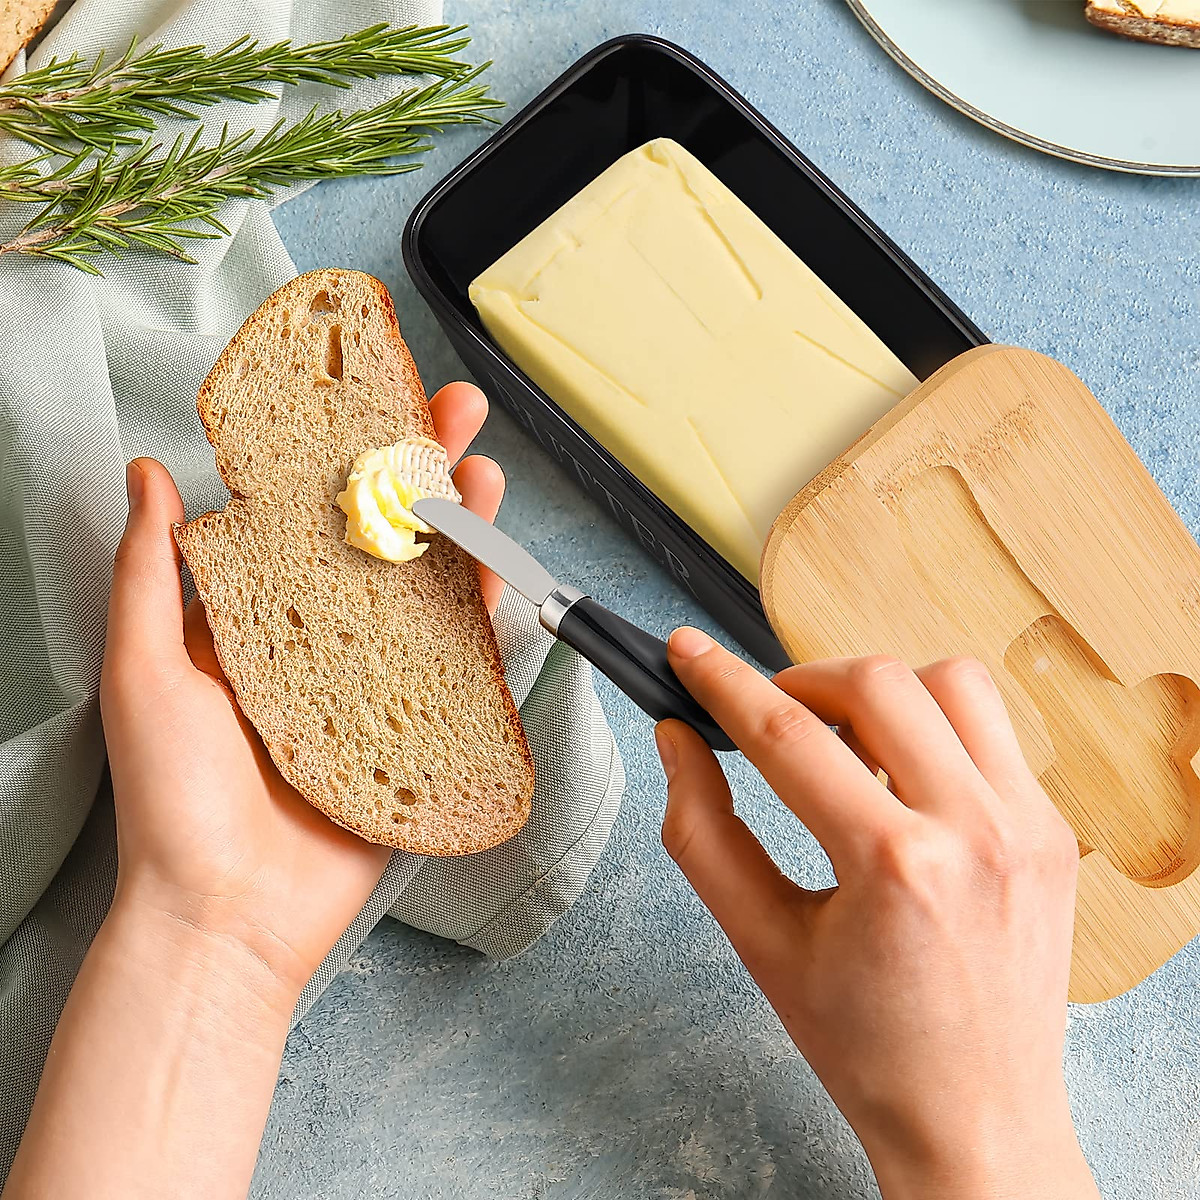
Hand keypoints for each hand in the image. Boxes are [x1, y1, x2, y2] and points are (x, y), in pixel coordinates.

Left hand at [100, 382, 505, 1002]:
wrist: (226, 916)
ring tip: (483, 473)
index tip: (368, 399)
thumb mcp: (144, 671)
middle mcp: (317, 641)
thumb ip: (152, 573)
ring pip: (427, 587)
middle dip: (418, 471)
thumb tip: (148, 475)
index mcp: (252, 618)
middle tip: (454, 413)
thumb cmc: (171, 801)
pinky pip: (456, 660)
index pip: (305, 513)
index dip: (341, 453)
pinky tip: (498, 563)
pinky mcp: (415, 726)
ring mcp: (372, 682)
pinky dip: (481, 609)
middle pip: (379, 537)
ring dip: (459, 526)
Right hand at [656, 630, 1096, 1199]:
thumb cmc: (866, 1046)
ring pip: (950, 682)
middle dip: (802, 680)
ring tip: (841, 739)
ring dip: (880, 692)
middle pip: (877, 682)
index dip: (724, 682)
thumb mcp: (760, 943)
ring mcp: (1029, 825)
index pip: (788, 735)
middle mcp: (977, 831)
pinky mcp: (1052, 829)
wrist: (974, 1117)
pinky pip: (991, 728)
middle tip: (768, 715)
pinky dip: (933, 727)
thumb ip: (703, 832)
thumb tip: (677, 741)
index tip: (688, 653)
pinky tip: (899, 773)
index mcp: (895, 868)